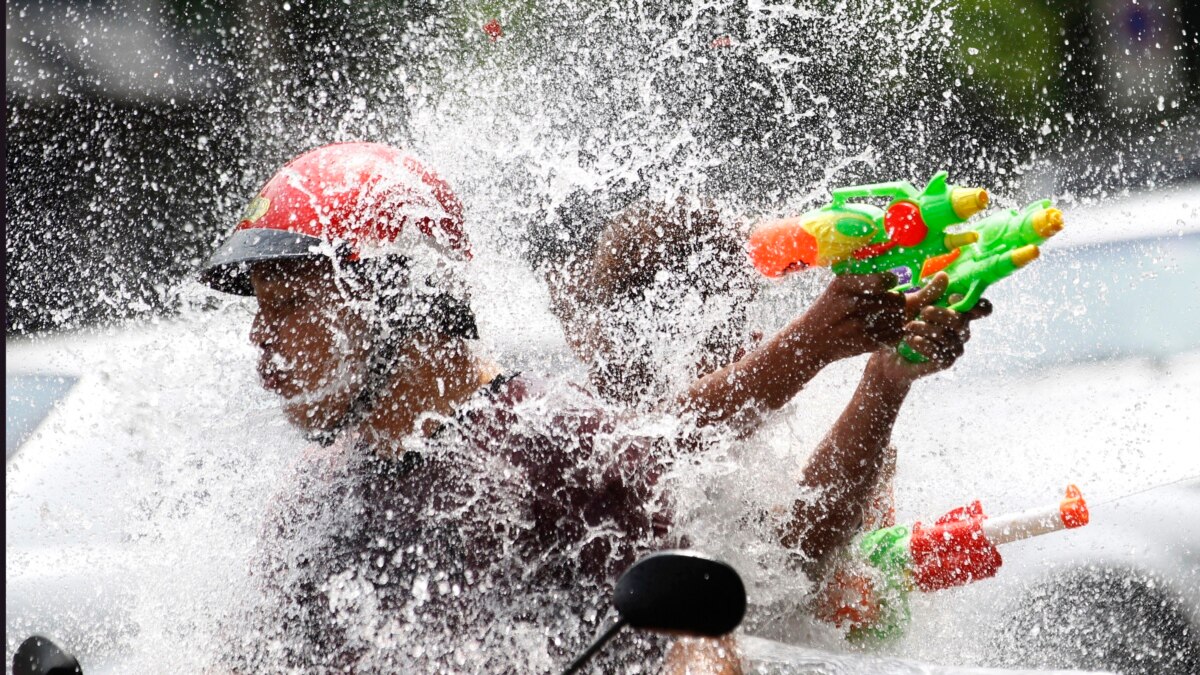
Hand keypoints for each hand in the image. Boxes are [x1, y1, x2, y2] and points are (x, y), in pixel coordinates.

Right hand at [798, 273, 906, 361]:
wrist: (811, 340)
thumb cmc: (828, 309)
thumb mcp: (837, 288)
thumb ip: (863, 279)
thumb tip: (895, 278)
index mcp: (843, 285)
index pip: (883, 281)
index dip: (890, 282)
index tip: (888, 284)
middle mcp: (851, 304)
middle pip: (895, 300)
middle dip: (896, 300)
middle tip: (889, 302)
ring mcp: (859, 326)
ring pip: (898, 318)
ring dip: (896, 317)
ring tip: (884, 316)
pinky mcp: (864, 343)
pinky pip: (895, 334)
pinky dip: (895, 331)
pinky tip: (883, 329)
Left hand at [866, 272, 992, 383]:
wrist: (886, 350)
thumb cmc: (903, 322)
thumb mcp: (913, 304)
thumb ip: (930, 292)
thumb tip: (944, 276)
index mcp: (958, 312)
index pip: (982, 308)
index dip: (974, 303)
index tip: (952, 297)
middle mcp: (961, 330)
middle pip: (961, 321)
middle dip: (940, 314)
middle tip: (923, 312)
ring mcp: (954, 347)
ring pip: (948, 337)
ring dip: (925, 329)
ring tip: (908, 326)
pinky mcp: (945, 361)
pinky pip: (941, 353)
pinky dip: (923, 344)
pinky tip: (911, 340)